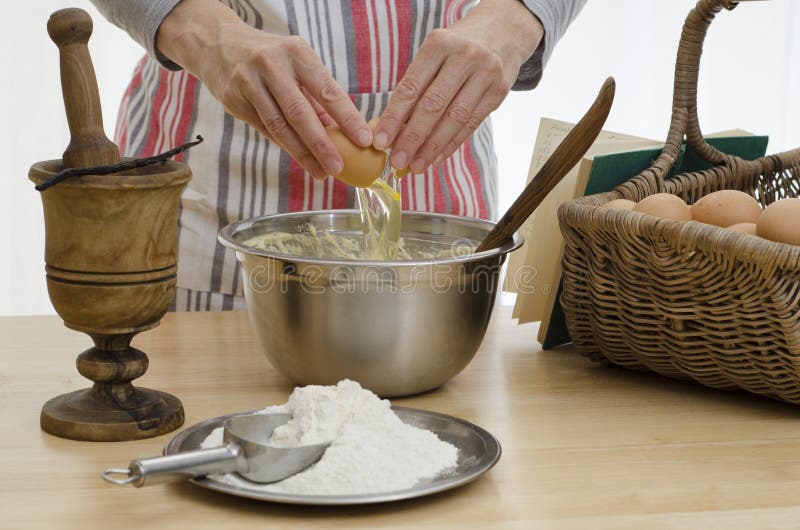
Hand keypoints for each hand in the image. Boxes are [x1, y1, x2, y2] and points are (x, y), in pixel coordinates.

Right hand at [156, 0, 370, 179]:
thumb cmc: (271, 58)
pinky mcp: (233, 99)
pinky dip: (285, 145)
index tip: (364, 139)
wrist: (219, 44)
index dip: (347, 117)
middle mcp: (272, 65)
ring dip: (302, 154)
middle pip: (300, 113)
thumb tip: (343, 132)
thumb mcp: (297, 64)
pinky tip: (300, 158)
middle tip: (338, 168)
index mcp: (296, 52)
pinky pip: (264, 129)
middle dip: (321, 145)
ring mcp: (249, 82)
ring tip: (321, 172)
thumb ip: (317, 97)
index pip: (327, 90)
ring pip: (279, 126)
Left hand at [372, 0, 543, 172]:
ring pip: (455, 119)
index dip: (394, 118)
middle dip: (412, 138)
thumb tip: (392, 129)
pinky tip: (437, 158)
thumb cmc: (457, 47)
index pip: (411, 88)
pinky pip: (472, 124)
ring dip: (432, 147)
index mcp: (439, 44)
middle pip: (433, 106)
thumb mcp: (434, 53)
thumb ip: (416, 85)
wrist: (503, 29)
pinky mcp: (499, 91)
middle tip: (397, 161)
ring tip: (416, 166)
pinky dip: (452, 144)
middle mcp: (464, 57)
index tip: (380, 142)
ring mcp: (485, 74)